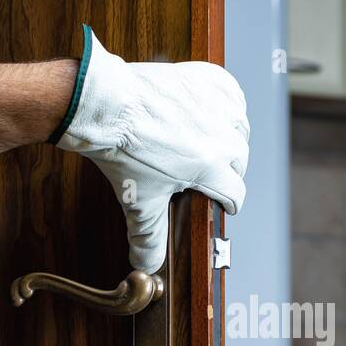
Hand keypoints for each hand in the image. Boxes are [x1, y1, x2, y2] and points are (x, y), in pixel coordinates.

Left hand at [52, 26, 248, 272]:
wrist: (106, 106)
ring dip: (230, 138)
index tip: (224, 204)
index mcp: (213, 167)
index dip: (228, 204)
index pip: (235, 194)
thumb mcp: (138, 202)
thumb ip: (148, 238)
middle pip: (239, 162)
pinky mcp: (206, 80)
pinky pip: (231, 94)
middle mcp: (223, 136)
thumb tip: (147, 265)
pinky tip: (214, 111)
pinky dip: (226, 103)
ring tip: (211, 144)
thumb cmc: (123, 151)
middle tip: (207, 174)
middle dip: (226, 172)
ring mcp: (216, 105)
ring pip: (239, 128)